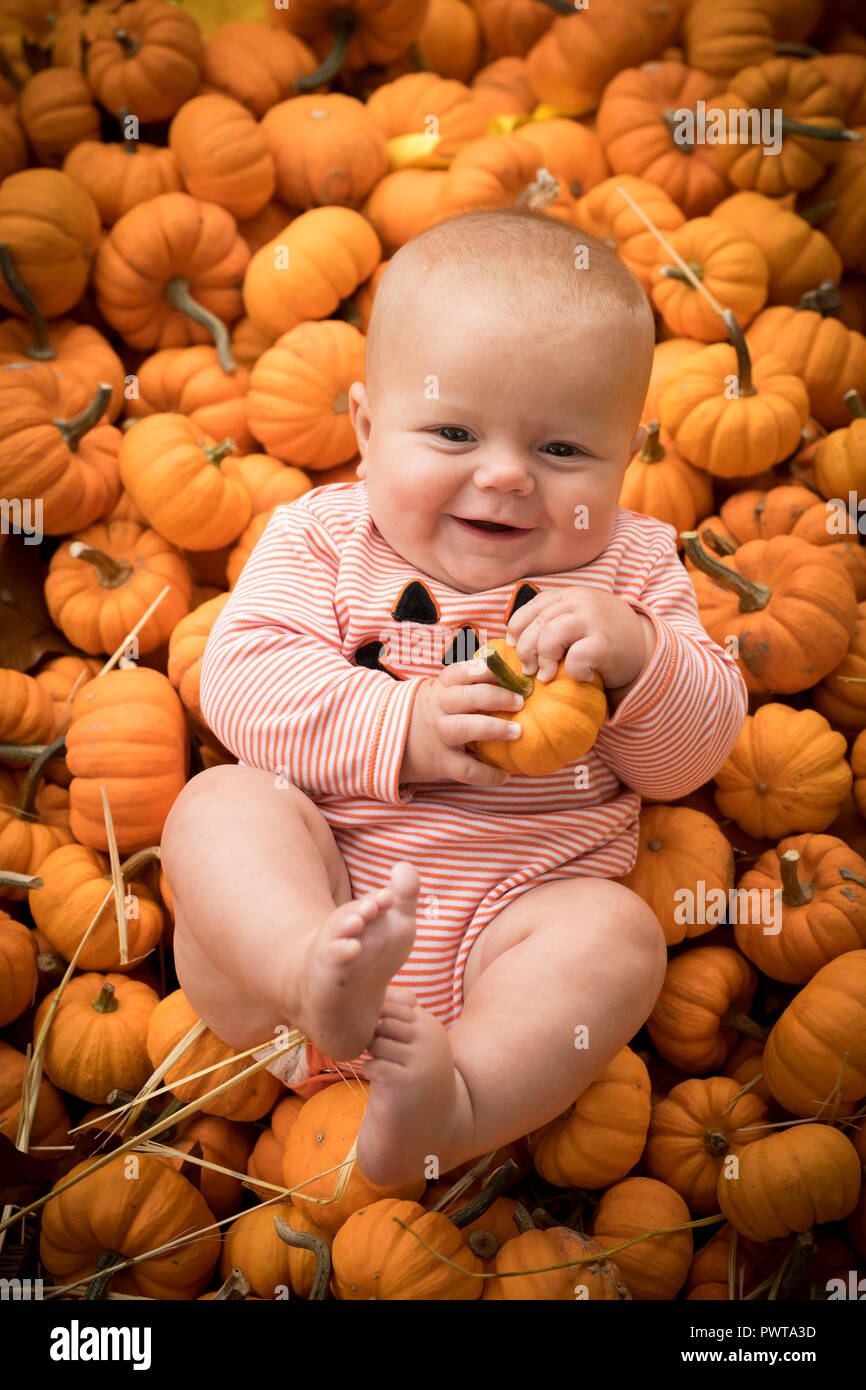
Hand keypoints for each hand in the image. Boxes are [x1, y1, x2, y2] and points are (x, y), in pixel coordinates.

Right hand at [400, 659, 526, 787]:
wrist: (394, 742)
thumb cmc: (433, 713)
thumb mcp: (442, 692)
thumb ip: (469, 685)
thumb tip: (514, 679)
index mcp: (442, 687)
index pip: (461, 671)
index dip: (485, 670)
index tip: (509, 673)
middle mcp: (439, 708)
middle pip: (466, 697)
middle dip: (496, 697)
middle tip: (520, 702)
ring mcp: (439, 735)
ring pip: (464, 728)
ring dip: (493, 728)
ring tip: (517, 732)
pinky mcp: (441, 762)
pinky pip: (465, 769)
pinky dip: (487, 774)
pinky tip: (504, 776)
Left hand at [505, 589, 655, 700]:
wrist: (645, 647)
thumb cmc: (604, 638)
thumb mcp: (578, 619)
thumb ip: (553, 620)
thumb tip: (511, 640)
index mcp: (569, 595)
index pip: (530, 607)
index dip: (516, 629)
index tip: (513, 646)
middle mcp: (580, 602)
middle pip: (536, 625)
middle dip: (525, 651)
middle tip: (528, 670)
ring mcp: (593, 621)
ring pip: (550, 637)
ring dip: (543, 660)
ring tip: (546, 676)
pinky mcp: (604, 644)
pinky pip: (575, 659)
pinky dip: (573, 671)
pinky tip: (580, 675)